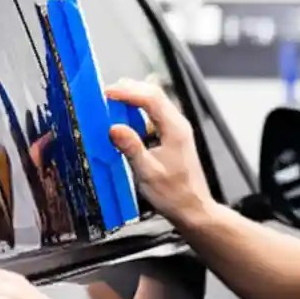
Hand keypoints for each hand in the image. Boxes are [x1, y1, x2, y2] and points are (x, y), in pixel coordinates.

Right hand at [106, 78, 213, 226]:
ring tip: (113, 102)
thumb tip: (114, 128)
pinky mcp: (172, 137)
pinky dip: (138, 112)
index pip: (150, 98)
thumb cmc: (174, 195)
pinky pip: (154, 115)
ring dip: (133, 99)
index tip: (107, 93)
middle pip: (154, 94)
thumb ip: (131, 148)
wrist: (193, 209)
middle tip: (106, 94)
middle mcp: (178, 125)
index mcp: (175, 130)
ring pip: (155, 103)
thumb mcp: (148, 173)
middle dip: (129, 89)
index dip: (127, 92)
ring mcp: (177, 130)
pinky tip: (126, 120)